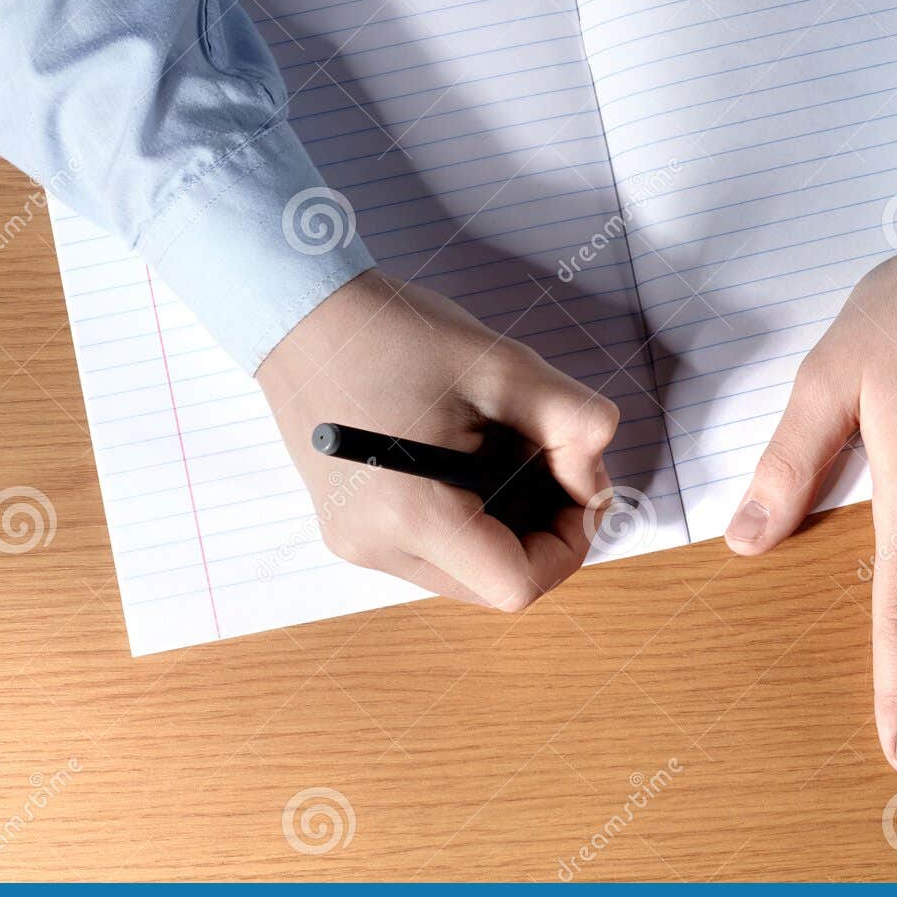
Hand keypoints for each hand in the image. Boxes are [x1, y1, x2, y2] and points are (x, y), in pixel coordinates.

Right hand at [257, 269, 618, 610]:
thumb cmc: (395, 332)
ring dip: (509, 520)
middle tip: (552, 457)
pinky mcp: (351, 526)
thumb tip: (594, 475)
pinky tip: (471, 453)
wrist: (302, 310)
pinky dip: (472, 512)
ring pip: (467, 568)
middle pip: (494, 582)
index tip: (580, 488)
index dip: (569, 546)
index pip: (517, 585)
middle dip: (543, 529)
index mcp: (411, 515)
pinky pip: (434, 546)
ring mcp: (357, 541)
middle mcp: (375, 545)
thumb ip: (574, 422)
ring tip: (505, 446)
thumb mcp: (506, 367)